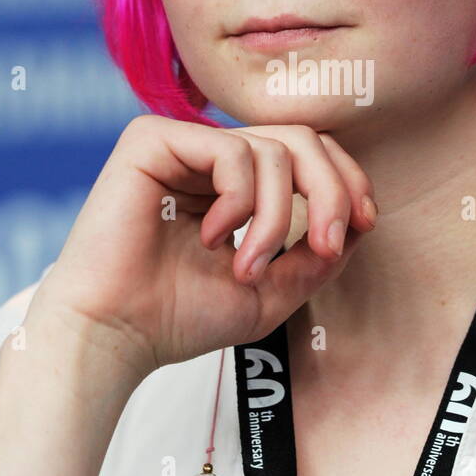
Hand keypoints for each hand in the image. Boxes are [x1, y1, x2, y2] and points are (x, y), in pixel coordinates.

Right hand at [25, 116, 376, 380]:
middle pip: (302, 139)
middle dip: (330, 190)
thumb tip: (359, 223)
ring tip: (247, 267)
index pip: (307, 156)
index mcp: (234, 185)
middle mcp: (209, 157)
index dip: (345, 182)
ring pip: (274, 148)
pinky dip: (239, 201)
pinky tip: (210, 238)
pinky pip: (231, 150)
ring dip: (275, 217)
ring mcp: (182, 144)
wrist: (112, 336)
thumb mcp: (270, 293)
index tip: (363, 225)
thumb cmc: (177, 319)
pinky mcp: (152, 139)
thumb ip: (314, 257)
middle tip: (325, 243)